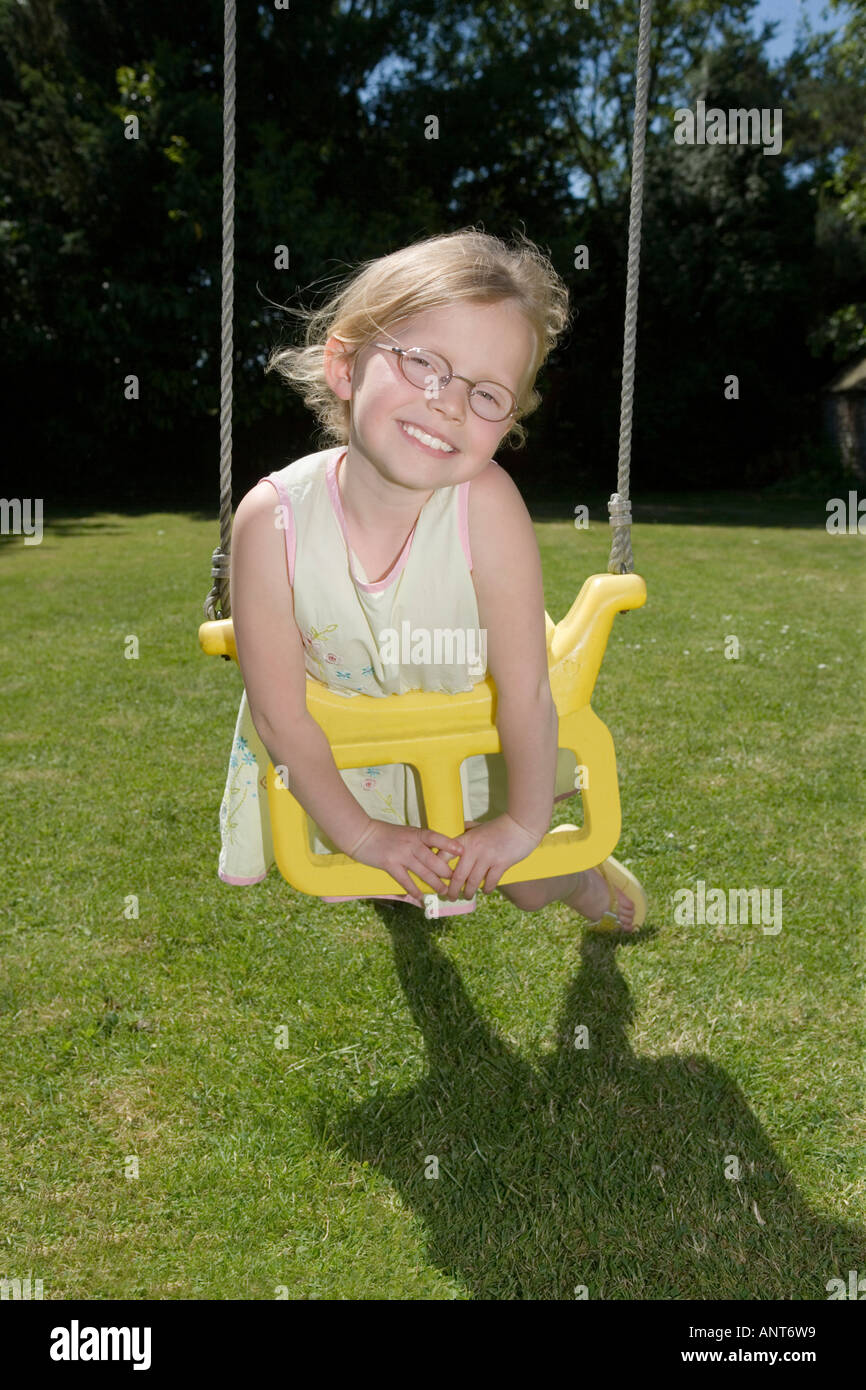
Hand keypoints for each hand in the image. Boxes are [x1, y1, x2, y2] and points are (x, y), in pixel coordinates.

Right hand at [347, 820, 464, 907]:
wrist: (362, 834)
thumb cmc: (384, 833)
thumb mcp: (405, 833)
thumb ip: (419, 841)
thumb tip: (435, 852)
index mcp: (416, 833)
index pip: (436, 837)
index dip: (450, 844)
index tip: (462, 852)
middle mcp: (411, 843)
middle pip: (433, 859)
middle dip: (446, 872)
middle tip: (456, 881)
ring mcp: (400, 854)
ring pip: (423, 871)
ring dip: (435, 883)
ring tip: (444, 891)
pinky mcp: (390, 864)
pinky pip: (405, 880)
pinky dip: (414, 889)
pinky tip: (420, 896)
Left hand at [443, 813, 543, 900]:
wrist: (521, 825)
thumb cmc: (499, 826)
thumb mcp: (478, 826)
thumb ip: (465, 831)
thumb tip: (452, 832)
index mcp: (465, 839)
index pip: (444, 855)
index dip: (437, 870)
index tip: (437, 880)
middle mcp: (473, 849)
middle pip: (457, 876)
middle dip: (452, 890)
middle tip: (450, 897)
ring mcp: (488, 857)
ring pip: (473, 882)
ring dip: (468, 892)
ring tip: (466, 896)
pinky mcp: (501, 863)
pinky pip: (490, 882)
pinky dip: (487, 889)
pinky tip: (485, 891)